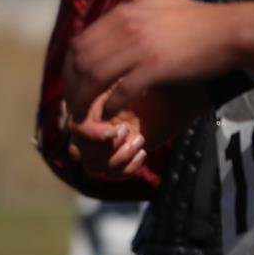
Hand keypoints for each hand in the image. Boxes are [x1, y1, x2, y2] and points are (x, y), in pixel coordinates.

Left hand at [68, 0, 231, 116]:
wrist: (229, 30)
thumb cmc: (195, 15)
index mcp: (122, 13)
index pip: (79, 43)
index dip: (70, 67)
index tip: (75, 82)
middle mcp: (126, 28)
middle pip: (82, 63)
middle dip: (73, 87)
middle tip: (75, 103)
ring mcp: (140, 49)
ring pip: (96, 79)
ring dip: (84, 100)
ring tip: (84, 115)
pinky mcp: (156, 69)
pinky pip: (122, 92)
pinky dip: (110, 106)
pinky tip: (108, 114)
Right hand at [68, 84, 199, 184]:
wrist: (178, 94)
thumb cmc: (156, 82)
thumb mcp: (133, 80)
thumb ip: (115, 91)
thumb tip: (104, 103)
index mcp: (91, 109)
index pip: (75, 129)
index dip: (91, 135)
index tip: (116, 130)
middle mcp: (94, 128)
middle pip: (78, 151)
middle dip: (102, 148)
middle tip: (128, 132)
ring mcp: (108, 144)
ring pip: (93, 166)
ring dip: (116, 159)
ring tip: (139, 141)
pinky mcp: (124, 155)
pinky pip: (113, 174)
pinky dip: (126, 169)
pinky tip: (143, 153)